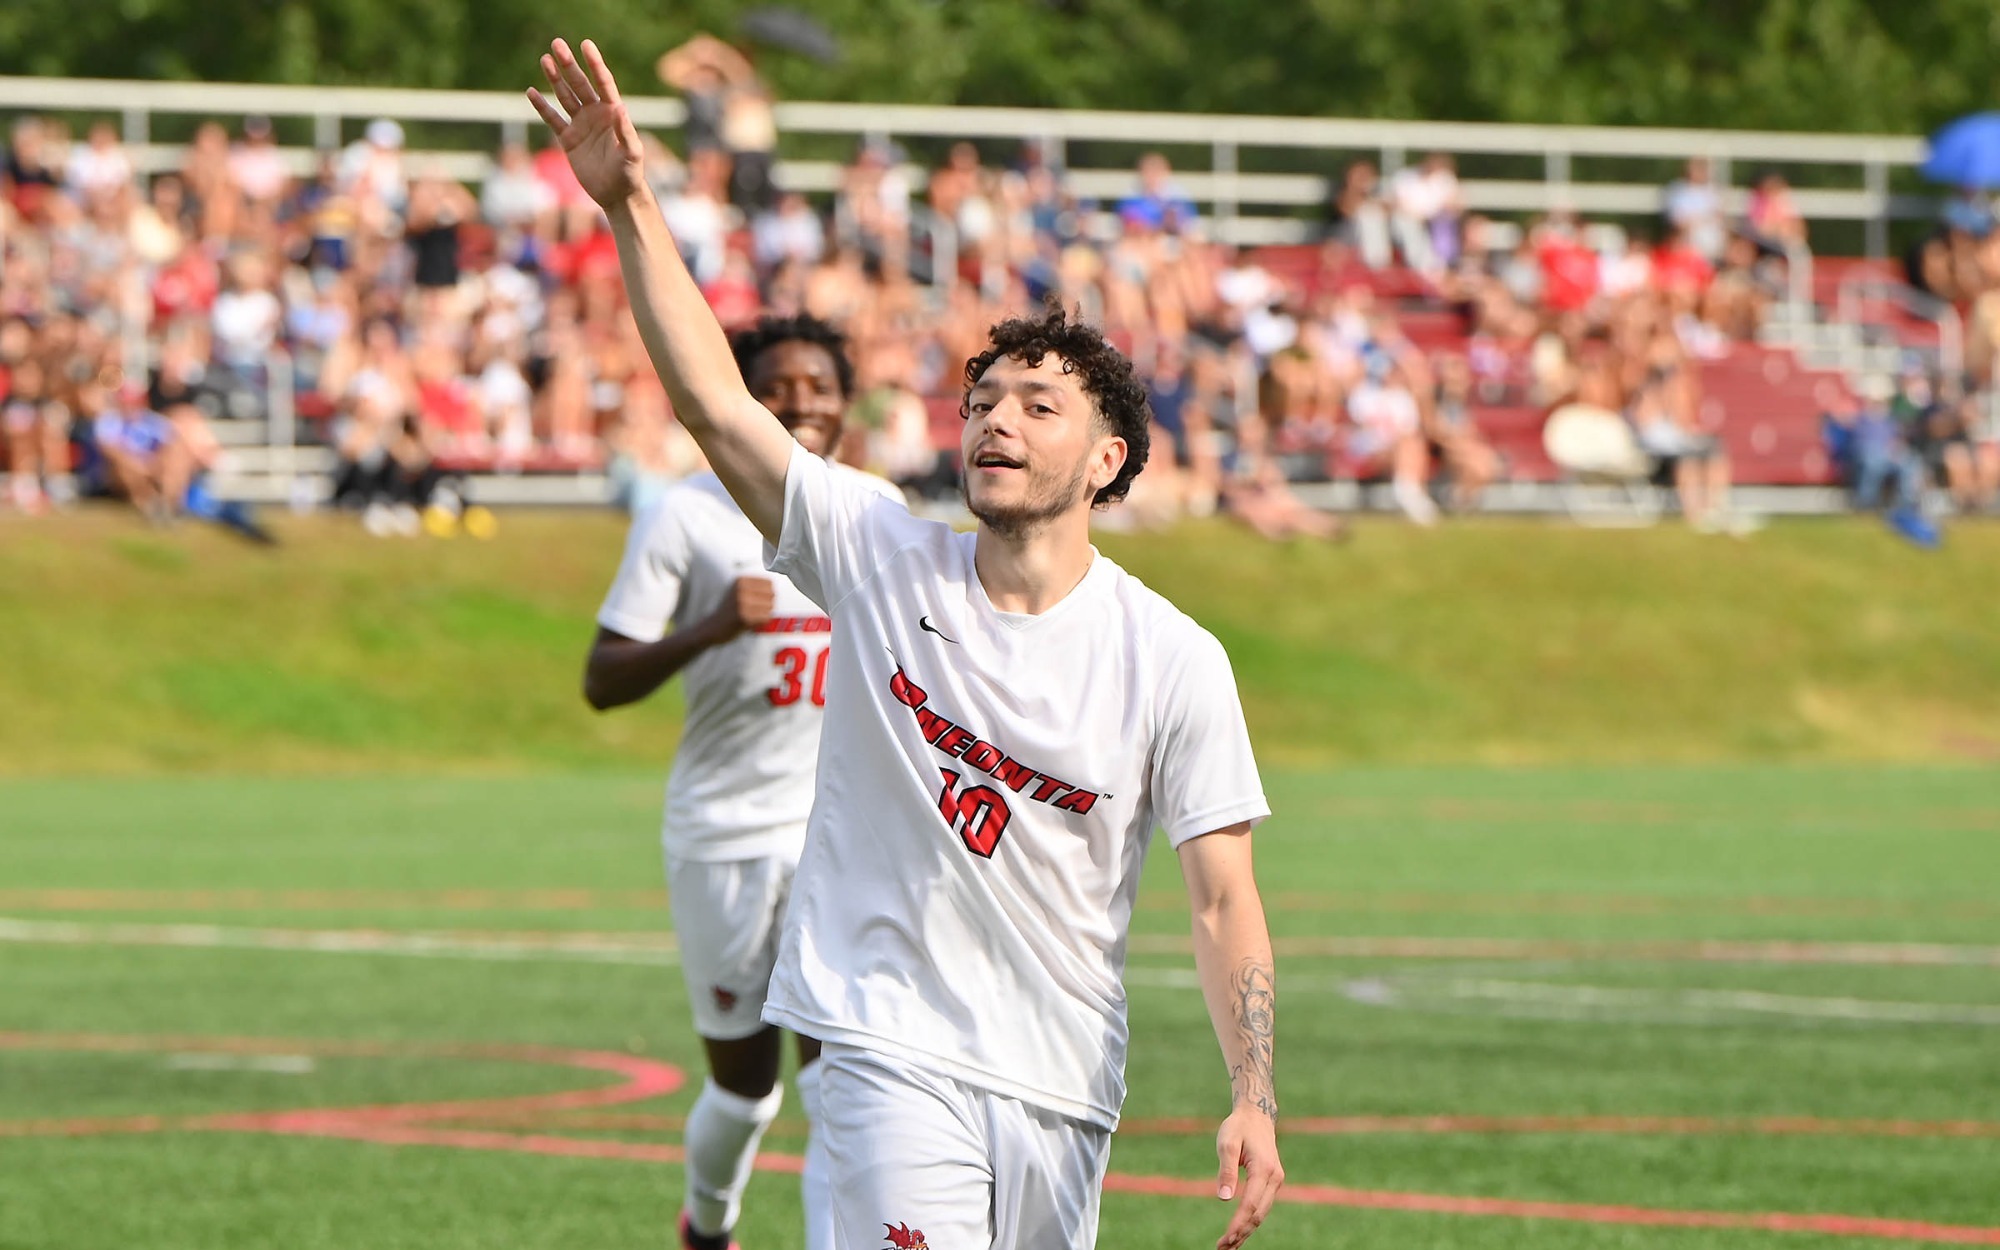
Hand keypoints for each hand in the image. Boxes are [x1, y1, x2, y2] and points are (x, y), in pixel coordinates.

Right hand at [527, 38, 646, 210]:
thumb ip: (625, 131)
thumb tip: (620, 108)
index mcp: (613, 112)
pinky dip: (542, 107)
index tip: (585, 44)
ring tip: (544, 59)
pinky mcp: (569, 139)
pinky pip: (552, 119)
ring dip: (554, 79)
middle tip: (556, 44)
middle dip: (568, 64)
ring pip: (565, 97)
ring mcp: (581, 125)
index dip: (595, 63)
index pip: (603, 82)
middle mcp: (596, 114)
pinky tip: (531, 92)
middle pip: (580, 84)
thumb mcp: (632, 152)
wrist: (616, 194)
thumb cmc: (630, 173)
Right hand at [709, 576, 775, 640]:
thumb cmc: (728, 611)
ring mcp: (742, 602)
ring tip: (752, 617)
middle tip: (755, 611)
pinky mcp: (743, 616)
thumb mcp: (738, 592)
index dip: (768, 594)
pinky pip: (765, 618)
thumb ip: (755, 588)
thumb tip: (775, 590)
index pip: (769, 583)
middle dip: (767, 605)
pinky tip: (751, 623)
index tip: (759, 601)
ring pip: (770, 607)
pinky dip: (762, 622)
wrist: (712, 627)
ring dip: (764, 615)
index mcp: (740, 580)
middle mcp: (741, 589)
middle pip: (771, 595)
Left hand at [1213, 1105, 1282, 1249]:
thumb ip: (1226, 1171)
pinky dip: (1250, 1221)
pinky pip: (1261, 1207)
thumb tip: (1224, 1199)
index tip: (1224, 1239)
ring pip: (1261, 1213)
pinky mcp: (1271, 1183)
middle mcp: (1275, 1178)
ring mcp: (1275, 1181)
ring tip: (1228, 1246)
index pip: (1250, 1205)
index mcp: (1264, 1169)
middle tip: (1222, 1249)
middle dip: (1241, 1234)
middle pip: (1258, 1214)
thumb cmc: (1238, 1127)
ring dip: (1246, 1231)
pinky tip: (1238, 1232)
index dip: (1237, 1224)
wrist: (1256, 1115)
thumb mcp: (1227, 1143)